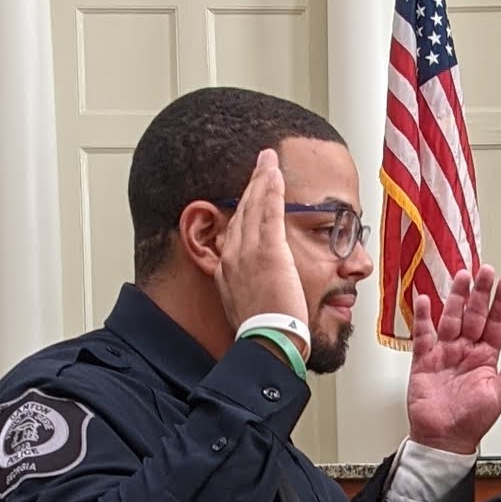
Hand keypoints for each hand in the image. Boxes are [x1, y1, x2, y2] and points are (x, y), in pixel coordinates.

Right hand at [214, 149, 308, 335]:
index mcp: (227, 270)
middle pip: (241, 212)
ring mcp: (249, 252)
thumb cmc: (264, 332)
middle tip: (260, 163)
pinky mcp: (269, 251)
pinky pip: (268, 212)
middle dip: (251, 185)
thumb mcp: (245, 307)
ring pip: (254, 206)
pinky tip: (273, 172)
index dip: (242, 207)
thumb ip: (247, 289)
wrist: (267, 342)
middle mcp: (233, 256)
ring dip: (261, 179)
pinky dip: (270, 189)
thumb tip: (255, 286)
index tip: (249, 193)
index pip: (235, 229)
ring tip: (268, 159)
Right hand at [407, 266, 500, 454]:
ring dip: (456, 298)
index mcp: (486, 358)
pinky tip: (425, 300)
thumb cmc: (471, 423)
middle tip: (484, 271)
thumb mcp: (499, 395)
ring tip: (461, 277)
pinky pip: (423, 334)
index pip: (496, 323)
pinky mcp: (424, 360)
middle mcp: (466, 352)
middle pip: (474, 315)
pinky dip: (423, 317)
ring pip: (451, 318)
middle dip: (480, 292)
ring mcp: (445, 353)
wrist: (443, 439)